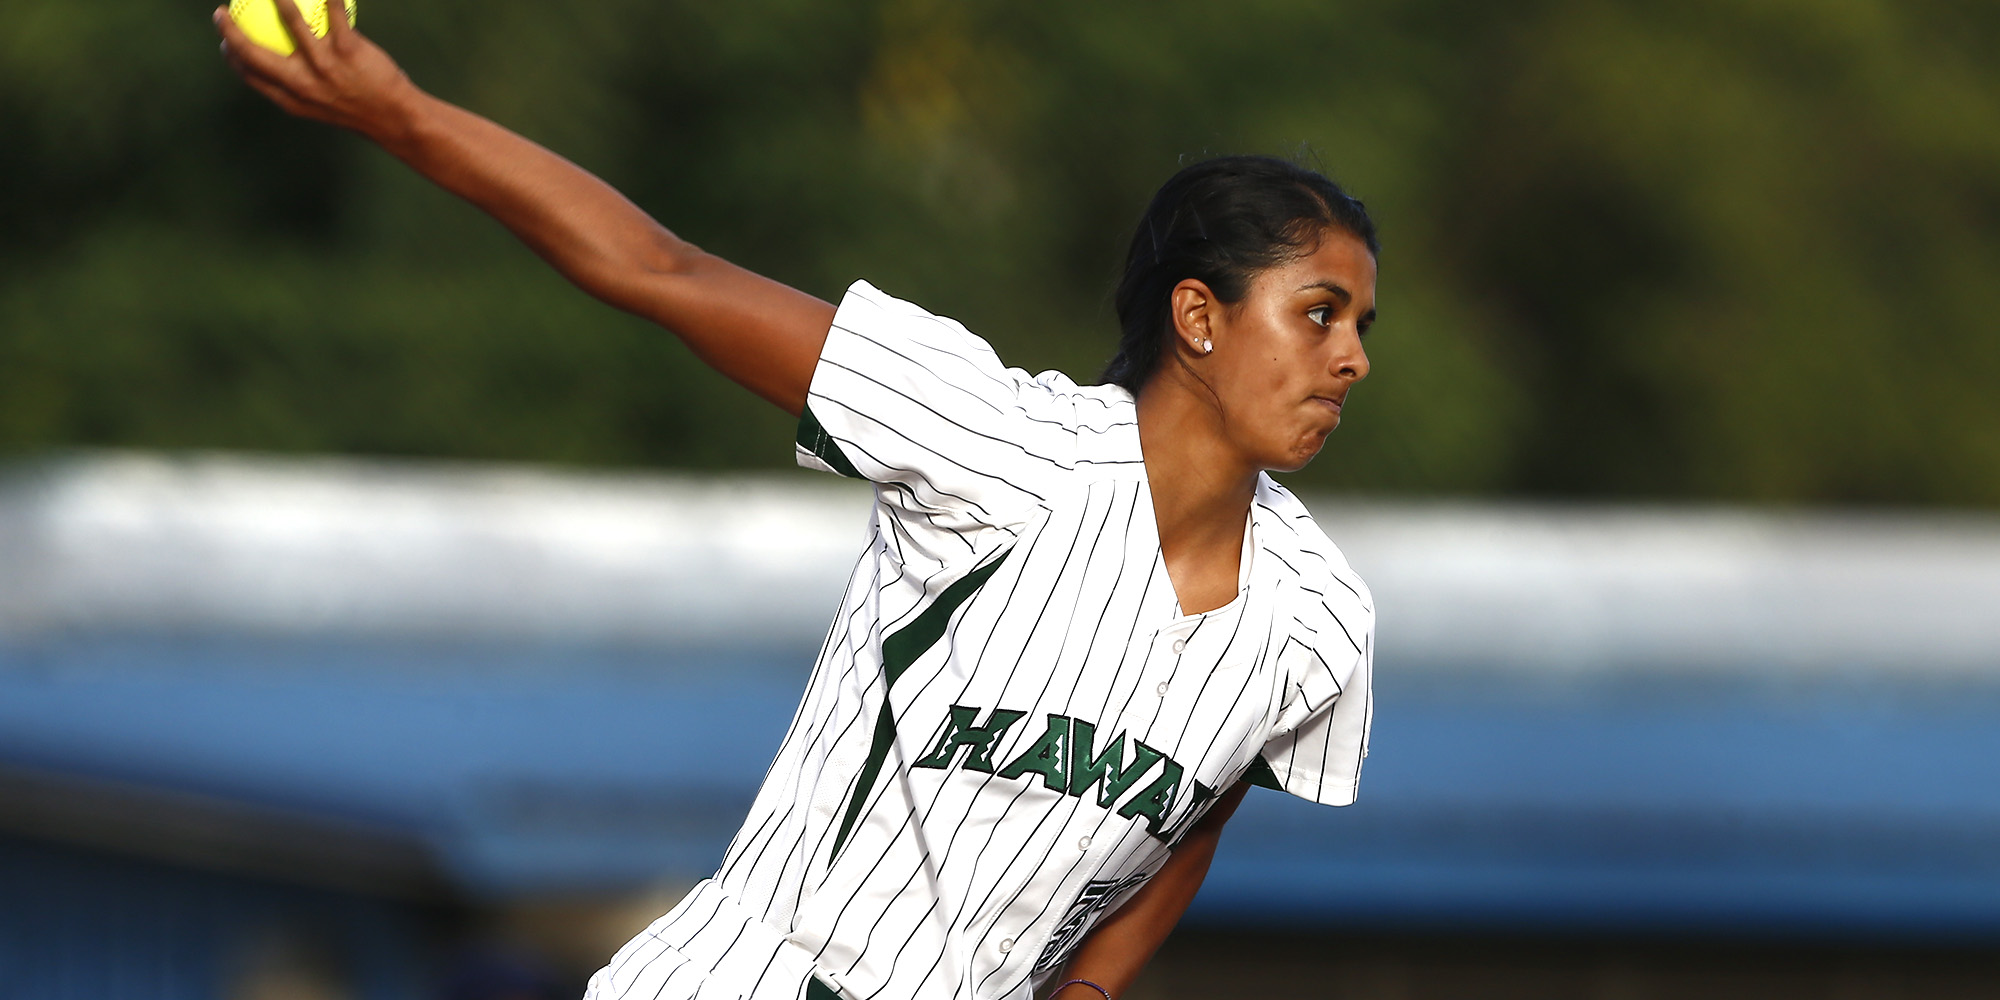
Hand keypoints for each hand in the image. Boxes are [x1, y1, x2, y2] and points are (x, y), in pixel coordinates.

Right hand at [213, 2, 419, 143]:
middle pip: (254, 53)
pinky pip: (335, 13)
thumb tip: (282, 65)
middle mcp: (302, 84)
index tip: (224, 42)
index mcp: (291, 99)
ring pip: (293, 22)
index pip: (251, 75)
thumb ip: (300, 86)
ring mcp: (325, 67)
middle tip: (220, 13)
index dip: (231, 56)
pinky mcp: (349, 51)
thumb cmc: (357, 107)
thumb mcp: (322, 105)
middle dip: (231, 31)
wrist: (395, 118)